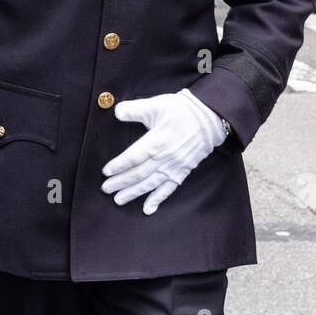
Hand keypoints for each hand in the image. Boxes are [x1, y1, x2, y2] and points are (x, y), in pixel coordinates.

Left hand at [101, 89, 226, 214]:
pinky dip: (158, 199)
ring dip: (134, 193)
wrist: (209, 117)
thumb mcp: (156, 104)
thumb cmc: (181, 110)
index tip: (106, 172)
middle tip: (106, 189)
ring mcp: (174, 166)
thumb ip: (134, 109)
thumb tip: (116, 111)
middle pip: (139, 174)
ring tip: (119, 200)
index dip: (119, 165)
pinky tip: (148, 209)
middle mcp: (165, 157)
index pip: (134, 157)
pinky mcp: (182, 171)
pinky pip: (169, 188)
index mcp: (157, 141)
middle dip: (121, 183)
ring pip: (151, 184)